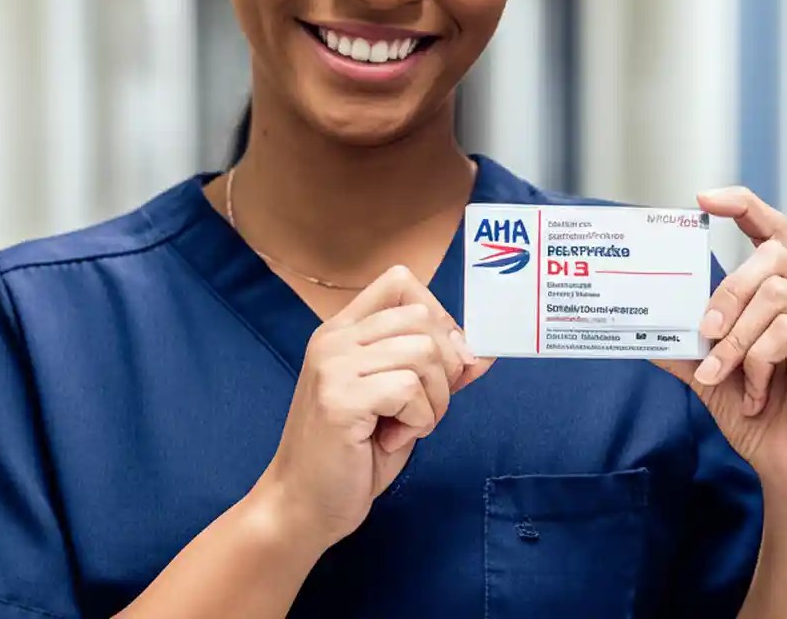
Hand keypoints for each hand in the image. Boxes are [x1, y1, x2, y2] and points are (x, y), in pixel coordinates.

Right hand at [256, 266, 493, 548]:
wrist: (302, 504)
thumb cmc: (352, 455)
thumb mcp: (402, 404)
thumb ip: (438, 373)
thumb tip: (484, 351)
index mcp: (343, 331)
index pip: (401, 281)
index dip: (437, 317)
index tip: (438, 363)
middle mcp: (334, 339)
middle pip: (423, 318)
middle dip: (445, 368)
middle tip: (422, 408)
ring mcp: (333, 366)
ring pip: (423, 353)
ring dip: (434, 400)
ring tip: (406, 426)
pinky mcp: (339, 399)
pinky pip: (409, 389)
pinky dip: (417, 421)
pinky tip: (390, 440)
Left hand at [654, 188, 786, 507]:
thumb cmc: (761, 423)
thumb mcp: (711, 377)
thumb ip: (686, 347)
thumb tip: (641, 326)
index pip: (774, 233)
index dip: (744, 206)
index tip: (702, 198)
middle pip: (773, 257)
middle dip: (727, 293)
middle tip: (704, 333)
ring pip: (776, 296)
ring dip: (737, 339)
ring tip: (723, 375)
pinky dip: (760, 361)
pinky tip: (757, 393)